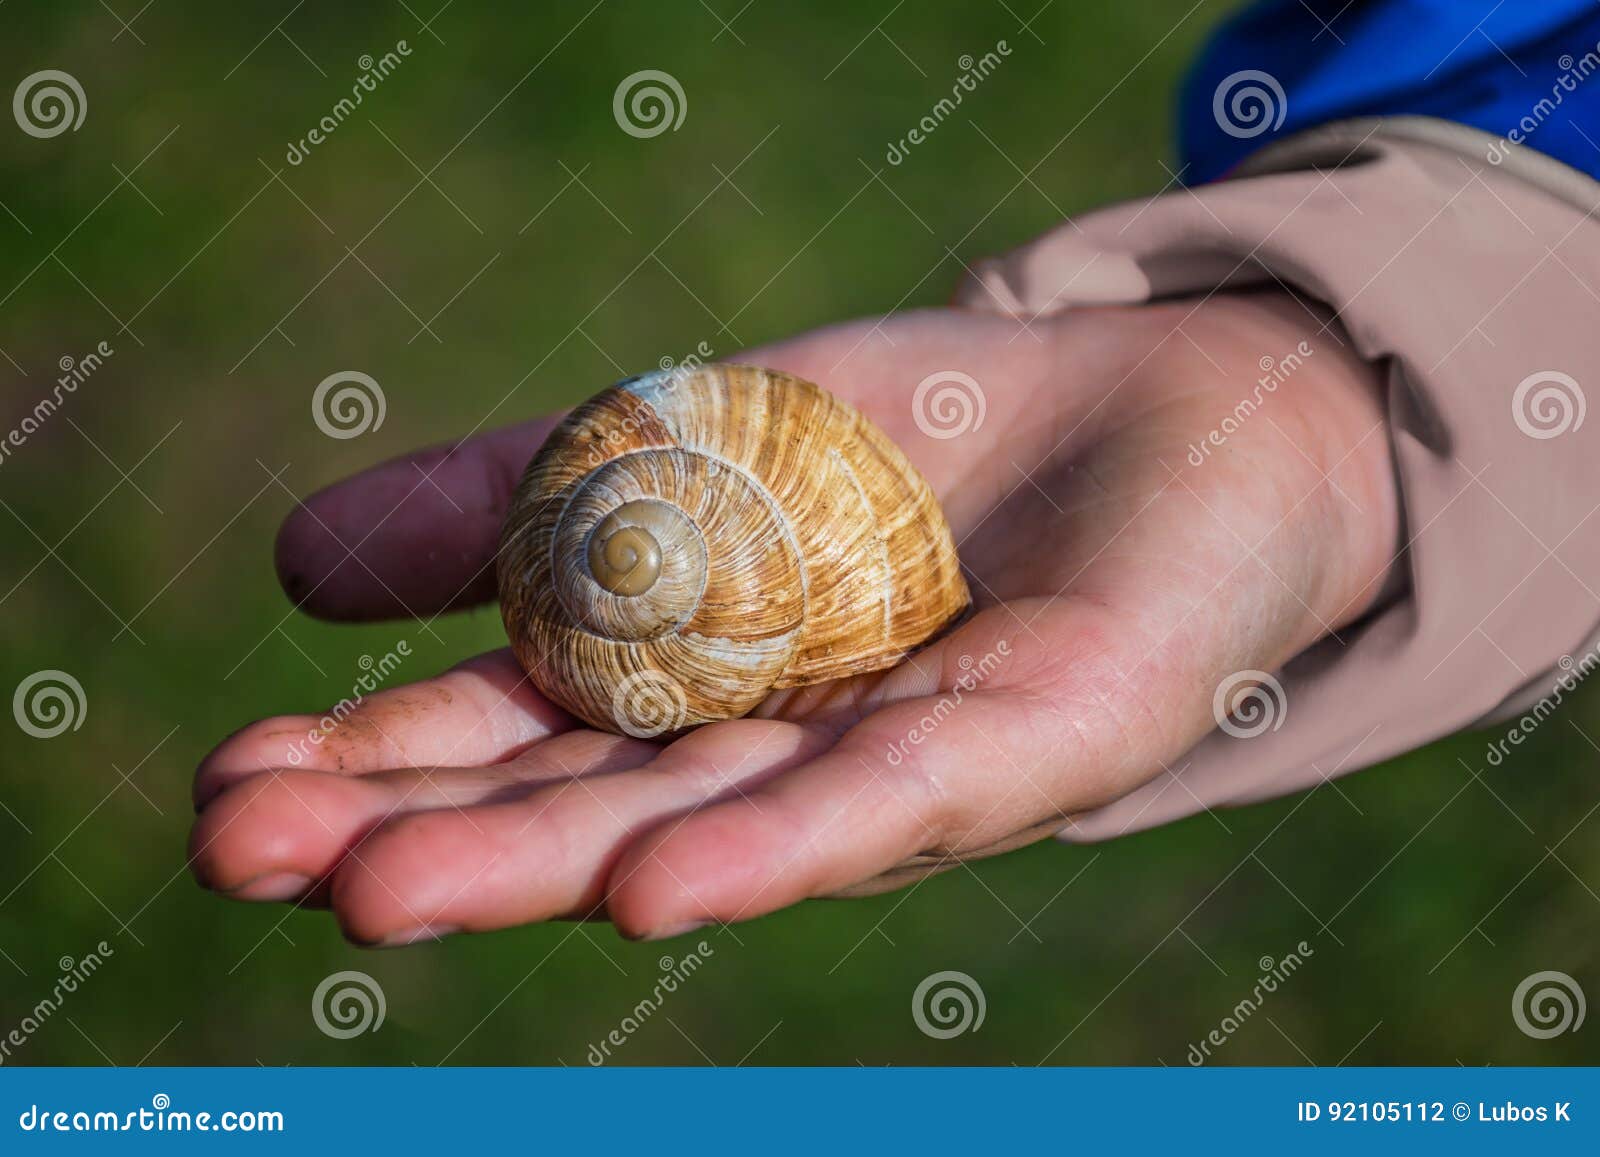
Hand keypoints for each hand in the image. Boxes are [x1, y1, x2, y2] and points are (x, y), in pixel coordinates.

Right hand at [190, 291, 1398, 944]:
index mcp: (680, 680)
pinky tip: (659, 890)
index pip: (504, 735)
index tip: (225, 792)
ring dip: (547, 864)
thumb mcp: (675, 440)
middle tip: (250, 858)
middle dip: (420, 834)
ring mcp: (887, 763)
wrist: (1155, 402)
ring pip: (705, 818)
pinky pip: (890, 801)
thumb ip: (506, 504)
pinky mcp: (1022, 744)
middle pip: (581, 799)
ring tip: (381, 894)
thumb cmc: (911, 444)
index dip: (369, 764)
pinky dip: (774, 846)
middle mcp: (767, 747)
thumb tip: (293, 567)